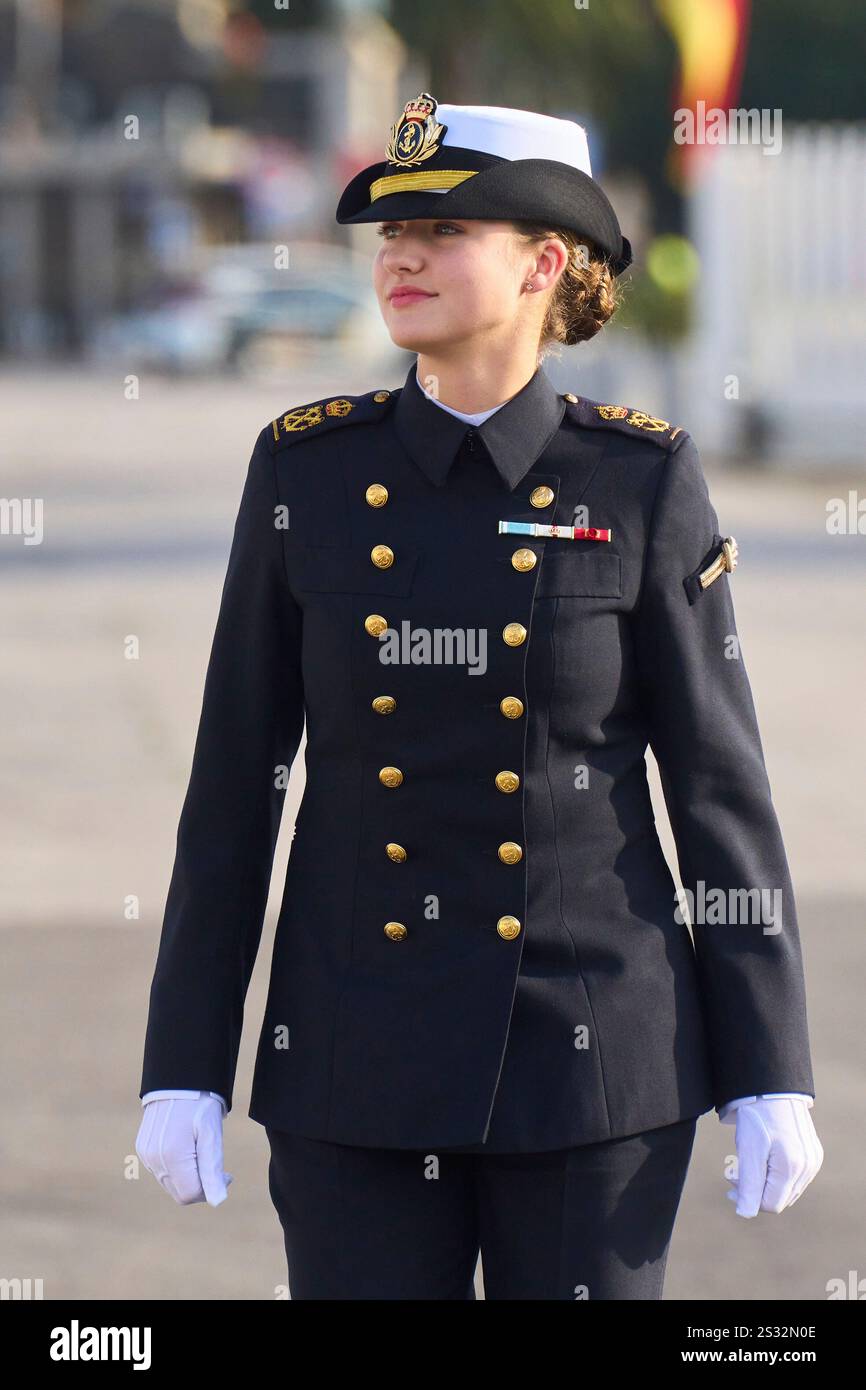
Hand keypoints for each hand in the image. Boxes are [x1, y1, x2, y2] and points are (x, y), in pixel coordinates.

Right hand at [136, 1092, 231, 1205]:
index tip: (226, 1173)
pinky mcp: (143, 1149)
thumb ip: (212, 1170)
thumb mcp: (212, 1135)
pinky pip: (162, 1170)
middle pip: (179, 1193)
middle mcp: (154, 1160)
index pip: (191, 1195)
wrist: (179, 1078)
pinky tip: (188, 1146)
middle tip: (216, 1163)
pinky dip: (177, 1167)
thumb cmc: (200, 1105)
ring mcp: (146, 1155)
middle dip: (200, 1185)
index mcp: (171, 1157)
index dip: (211, 1190)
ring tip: (201, 1150)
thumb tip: (218, 1202)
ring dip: (189, 1176)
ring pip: (171, 1183)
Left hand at [724, 1097, 822, 1216]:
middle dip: (754, 1190)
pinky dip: (775, 1173)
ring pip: (786, 1188)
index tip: (730, 1182)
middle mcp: (808, 1167)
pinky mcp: (812, 1154)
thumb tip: (745, 1214)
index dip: (748, 1199)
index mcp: (793, 1168)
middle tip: (733, 1172)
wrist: (771, 1087)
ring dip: (764, 1182)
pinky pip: (793, 1175)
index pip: (770, 1204)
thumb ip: (749, 1185)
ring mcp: (813, 1161)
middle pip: (779, 1198)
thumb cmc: (757, 1116)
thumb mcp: (748, 1150)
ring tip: (746, 1163)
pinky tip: (762, 1158)